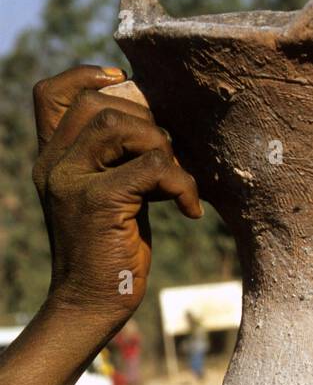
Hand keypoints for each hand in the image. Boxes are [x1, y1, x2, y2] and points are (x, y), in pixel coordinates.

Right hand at [31, 65, 201, 331]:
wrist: (89, 307)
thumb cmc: (107, 256)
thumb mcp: (107, 199)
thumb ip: (116, 163)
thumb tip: (156, 130)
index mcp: (52, 161)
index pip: (52, 94)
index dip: (88, 77)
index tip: (127, 93)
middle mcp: (55, 165)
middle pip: (99, 104)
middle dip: (146, 122)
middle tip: (168, 160)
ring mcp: (73, 181)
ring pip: (122, 126)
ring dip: (163, 148)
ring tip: (176, 184)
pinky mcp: (100, 203)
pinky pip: (152, 167)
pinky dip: (182, 183)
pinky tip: (189, 210)